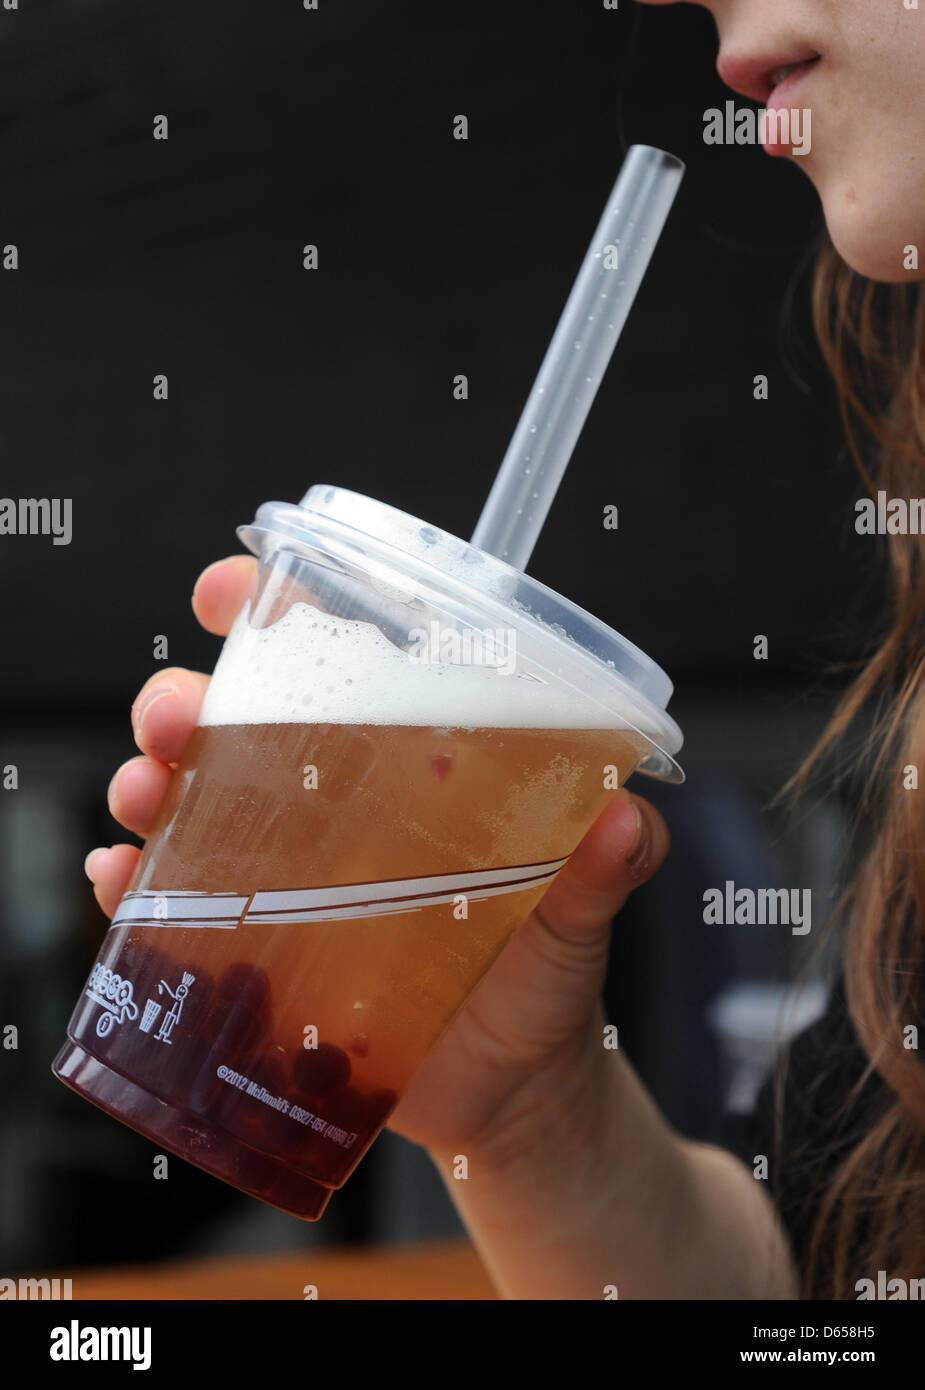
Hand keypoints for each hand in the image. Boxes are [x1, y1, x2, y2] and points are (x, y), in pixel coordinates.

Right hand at [86, 556, 669, 1160]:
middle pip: (233, 723)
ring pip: (186, 802)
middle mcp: (332, 806)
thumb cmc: (545, 980)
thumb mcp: (580, 914)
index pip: (330, 659)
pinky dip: (134, 887)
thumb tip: (623, 821)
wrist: (513, 1096)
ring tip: (144, 792)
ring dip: (147, 782)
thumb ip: (606, 866)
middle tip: (178, 716)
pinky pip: (172, 907)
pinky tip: (122, 880)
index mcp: (406, 764)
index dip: (272, 609)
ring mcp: (284, 877)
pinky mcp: (255, 950)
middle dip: (185, 700)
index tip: (236, 589)